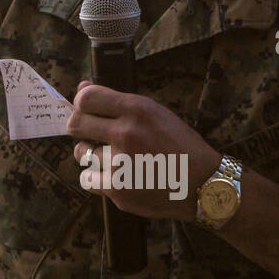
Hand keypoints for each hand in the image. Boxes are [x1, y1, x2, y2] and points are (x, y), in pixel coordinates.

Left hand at [66, 80, 220, 219]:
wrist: (202, 184)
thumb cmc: (180, 146)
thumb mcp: (156, 113)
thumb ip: (118, 102)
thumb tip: (81, 89)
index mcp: (137, 109)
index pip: (86, 98)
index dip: (82, 103)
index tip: (87, 110)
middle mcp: (126, 133)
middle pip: (75, 124)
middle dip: (80, 127)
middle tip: (91, 134)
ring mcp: (119, 163)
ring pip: (81, 153)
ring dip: (91, 154)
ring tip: (112, 157)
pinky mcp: (117, 189)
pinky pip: (87, 179)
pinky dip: (96, 177)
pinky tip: (113, 175)